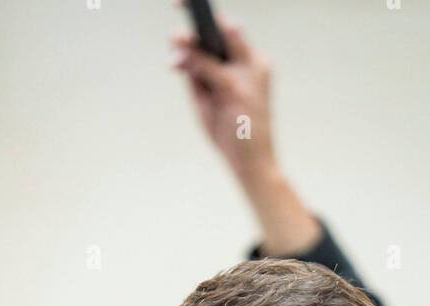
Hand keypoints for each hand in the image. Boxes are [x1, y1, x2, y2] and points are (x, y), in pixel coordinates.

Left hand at [169, 12, 275, 179]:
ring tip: (174, 40)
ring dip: (192, 40)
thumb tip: (178, 49)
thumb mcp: (210, 101)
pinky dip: (190, 61)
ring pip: (217, 39)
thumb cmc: (234, 135)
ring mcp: (248, 74)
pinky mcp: (236, 88)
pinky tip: (175, 61)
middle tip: (175, 9)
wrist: (254, 166)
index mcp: (251, 64)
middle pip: (224, 27)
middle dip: (198, 13)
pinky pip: (208, 65)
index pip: (226, 32)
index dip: (203, 16)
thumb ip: (197, 75)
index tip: (179, 3)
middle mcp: (254, 63)